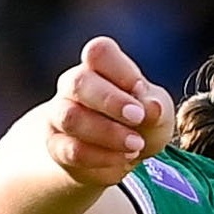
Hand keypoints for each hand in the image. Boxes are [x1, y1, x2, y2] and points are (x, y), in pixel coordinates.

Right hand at [36, 35, 172, 190]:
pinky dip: (101, 158)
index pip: (99, 52)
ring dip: (107, 133)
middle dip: (111, 101)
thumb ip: (156, 107)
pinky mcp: (56, 146)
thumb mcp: (156, 113)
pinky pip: (72, 151)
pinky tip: (122, 161)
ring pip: (71, 118)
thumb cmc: (136, 122)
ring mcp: (59, 115)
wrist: (113, 156)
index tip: (140, 88)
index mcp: (99, 65)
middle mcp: (73, 85)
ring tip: (135, 145)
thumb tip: (152, 107)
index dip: (121, 69)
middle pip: (79, 82)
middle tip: (138, 118)